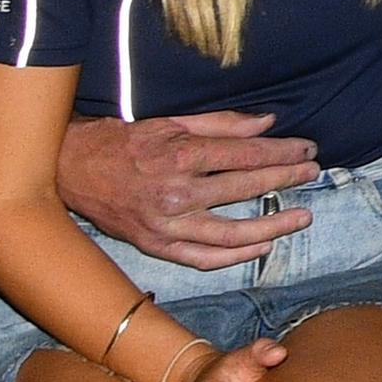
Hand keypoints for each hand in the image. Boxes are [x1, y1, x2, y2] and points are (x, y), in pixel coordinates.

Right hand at [61, 109, 315, 264]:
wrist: (69, 170)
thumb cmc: (122, 142)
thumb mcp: (170, 122)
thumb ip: (222, 124)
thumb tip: (268, 122)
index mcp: (181, 156)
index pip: (247, 155)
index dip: (283, 152)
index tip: (307, 149)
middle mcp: (177, 193)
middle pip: (246, 188)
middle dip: (286, 179)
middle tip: (312, 173)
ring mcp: (167, 225)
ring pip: (233, 233)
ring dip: (273, 225)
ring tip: (302, 217)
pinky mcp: (157, 246)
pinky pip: (205, 258)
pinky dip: (237, 256)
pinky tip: (263, 246)